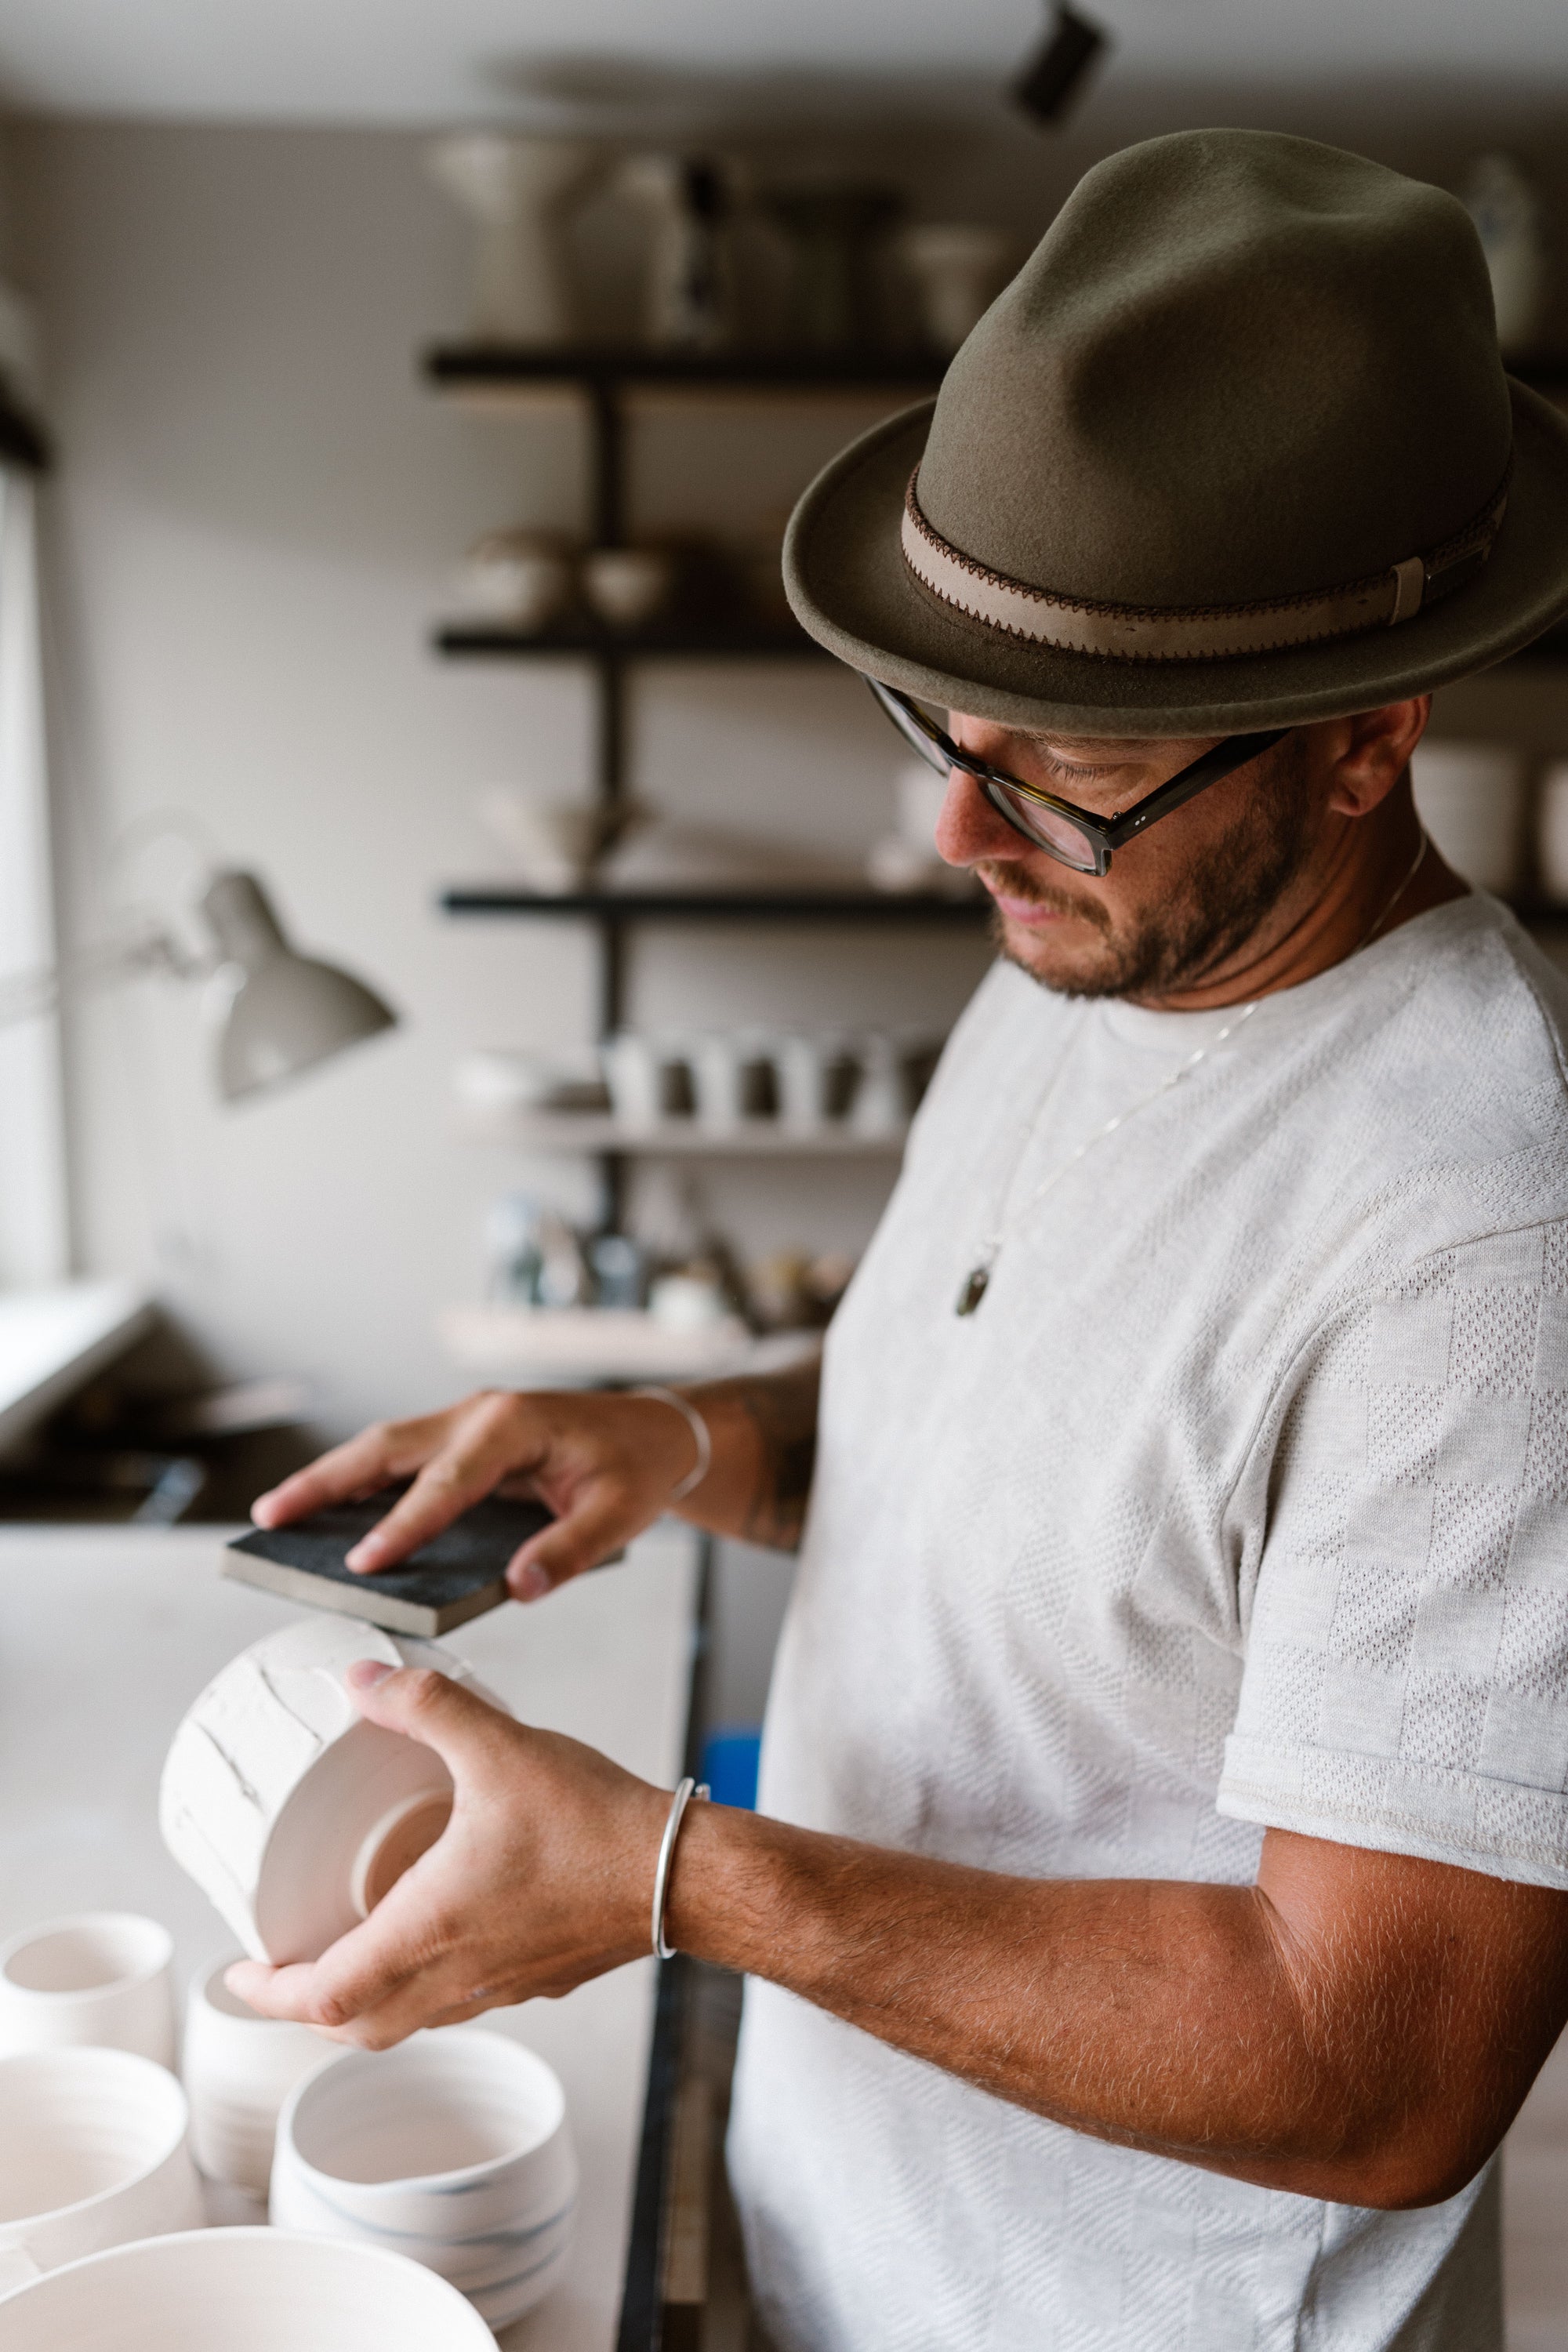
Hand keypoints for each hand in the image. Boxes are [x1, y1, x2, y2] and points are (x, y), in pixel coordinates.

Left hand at [227, 1660, 669, 2047]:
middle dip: (309, 2008)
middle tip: (286, 1969)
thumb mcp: (500, 1746)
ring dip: (367, 2000)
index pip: (321, 1998)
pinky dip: (427, 1984)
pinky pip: (461, 2002)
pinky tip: (442, 1929)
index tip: (240, 1971)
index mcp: (428, 1931)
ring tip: (352, 1946)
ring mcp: (500, 1986)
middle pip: (356, 2026)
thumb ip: (425, 1707)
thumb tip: (360, 1683)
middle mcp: (456, 1975)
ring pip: (409, 2019)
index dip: (268, 1992)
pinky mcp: (538, 1978)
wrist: (684, 1875)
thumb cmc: (595, 1823)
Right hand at [250, 1388, 703, 1598]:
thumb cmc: (637, 1466)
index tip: (363, 1564)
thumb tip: (519, 1588)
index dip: (402, 1524)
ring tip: (275, 1516)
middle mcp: (481, 1413)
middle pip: (388, 1446)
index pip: (448, 1481)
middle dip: (326, 1481)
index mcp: (516, 1425)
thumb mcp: (618, 1514)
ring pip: (385, 1446)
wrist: (657, 1430)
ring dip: (331, 1477)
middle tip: (270, 1518)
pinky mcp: (464, 1435)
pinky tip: (329, 1512)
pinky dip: (361, 1479)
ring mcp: (468, 1419)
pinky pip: (403, 1456)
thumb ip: (568, 1552)